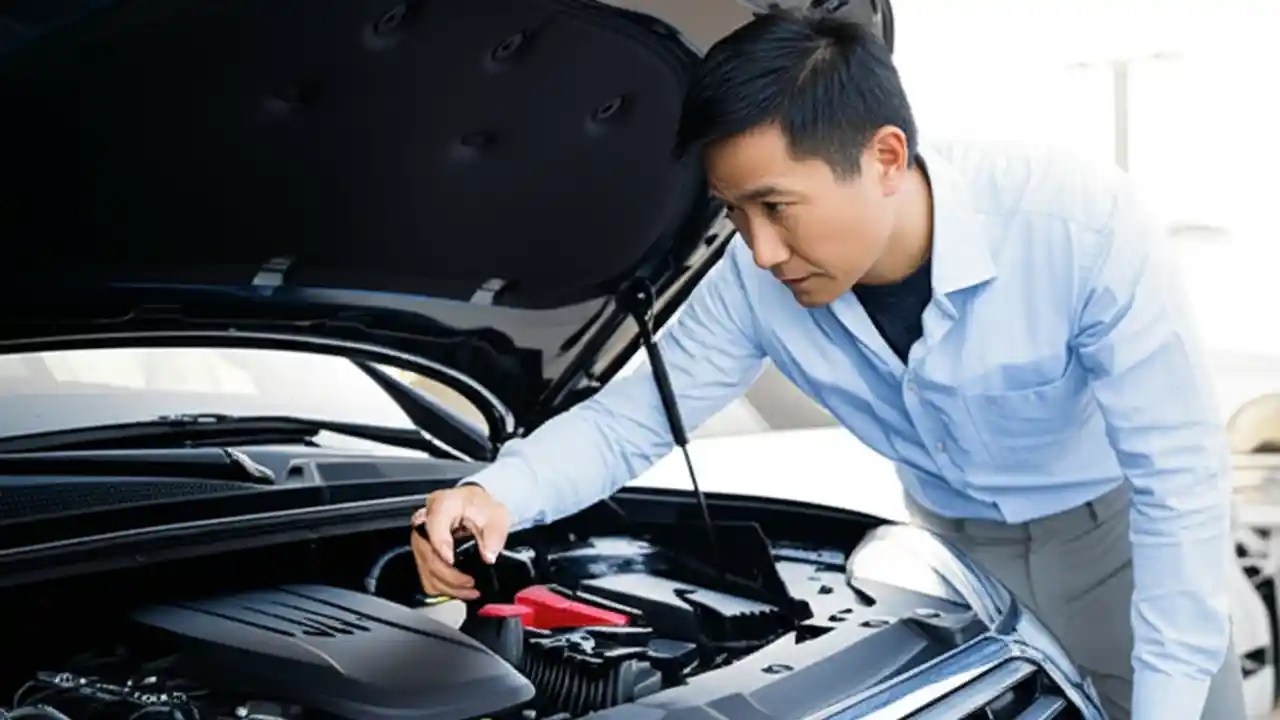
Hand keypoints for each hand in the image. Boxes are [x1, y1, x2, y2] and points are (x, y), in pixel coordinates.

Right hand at [410, 484, 510, 600]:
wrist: (476, 510)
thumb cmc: (482, 509)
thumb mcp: (496, 516)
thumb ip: (494, 535)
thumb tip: (488, 555)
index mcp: (443, 504)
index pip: (433, 525)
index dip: (440, 545)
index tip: (451, 560)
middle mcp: (426, 521)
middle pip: (427, 553)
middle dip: (449, 575)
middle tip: (470, 582)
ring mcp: (422, 539)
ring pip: (425, 569)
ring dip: (448, 585)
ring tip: (470, 590)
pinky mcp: (423, 554)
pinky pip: (427, 577)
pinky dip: (444, 587)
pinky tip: (460, 588)